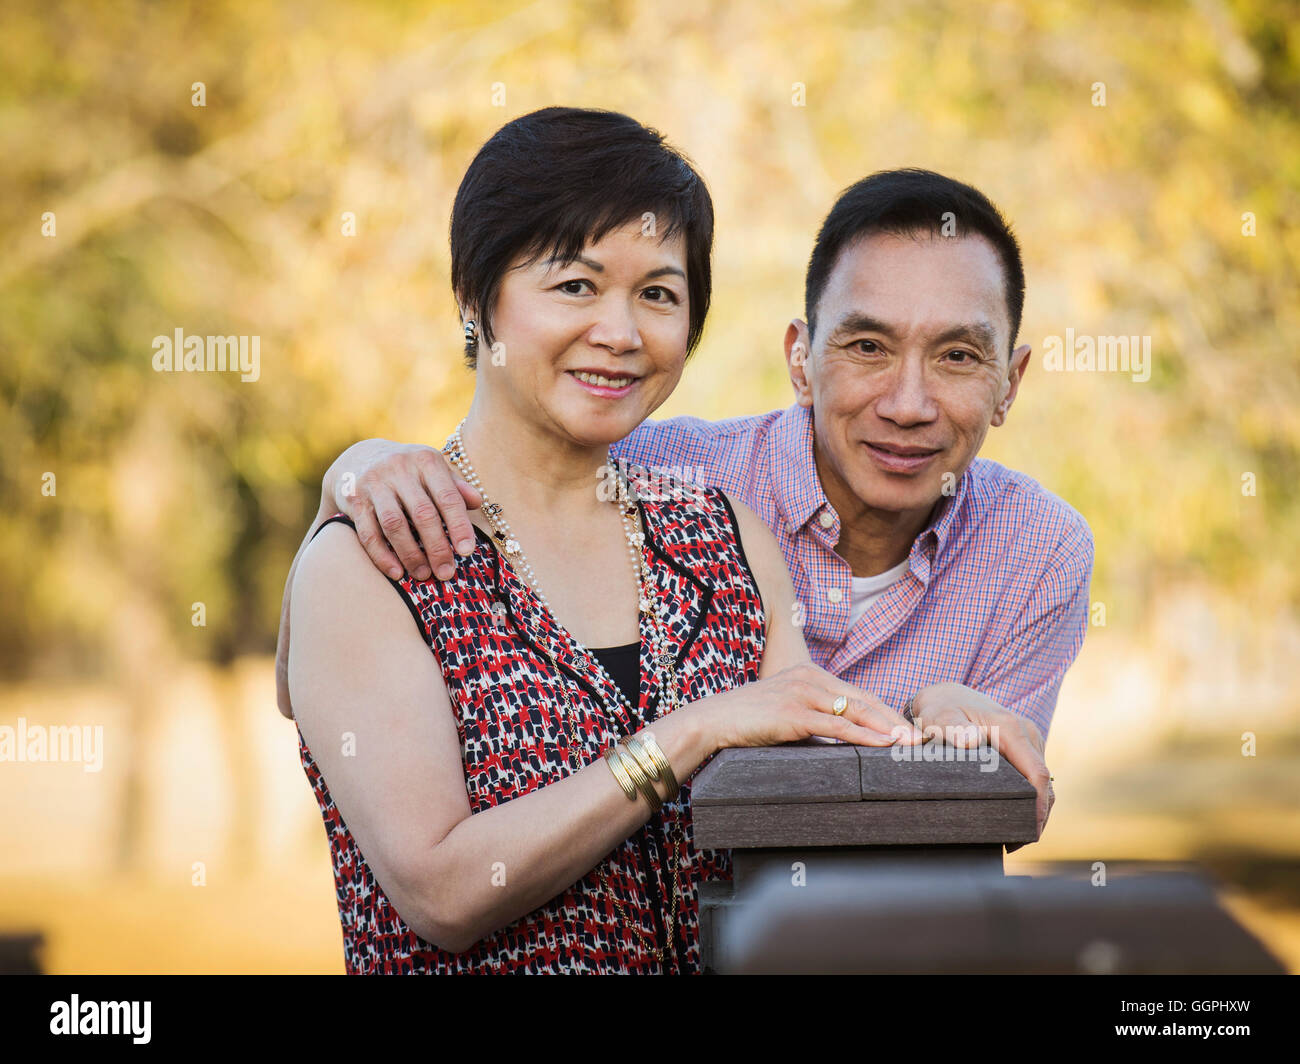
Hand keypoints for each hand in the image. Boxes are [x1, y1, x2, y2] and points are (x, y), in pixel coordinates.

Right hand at [326, 439, 482, 581]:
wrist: (358, 457)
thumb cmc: (408, 470)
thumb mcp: (432, 469)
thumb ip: (455, 486)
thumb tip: (478, 502)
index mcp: (426, 460)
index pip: (448, 496)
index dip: (459, 526)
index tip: (468, 552)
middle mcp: (399, 468)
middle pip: (422, 513)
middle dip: (437, 547)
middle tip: (446, 573)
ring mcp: (374, 483)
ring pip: (395, 524)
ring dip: (411, 554)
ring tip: (423, 575)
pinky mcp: (354, 500)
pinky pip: (368, 533)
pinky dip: (383, 555)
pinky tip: (396, 573)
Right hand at [696, 663, 924, 750]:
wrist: (714, 720)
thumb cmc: (747, 721)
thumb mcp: (785, 713)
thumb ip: (812, 719)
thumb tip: (838, 741)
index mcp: (810, 674)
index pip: (858, 694)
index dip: (886, 712)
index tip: (908, 728)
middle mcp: (810, 677)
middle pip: (864, 700)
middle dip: (895, 720)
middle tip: (922, 738)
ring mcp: (803, 692)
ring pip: (856, 711)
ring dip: (888, 729)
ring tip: (911, 743)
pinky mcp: (795, 712)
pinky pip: (838, 725)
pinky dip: (865, 736)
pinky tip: (884, 744)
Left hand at [907, 682, 1053, 840]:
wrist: (947, 696)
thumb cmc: (941, 710)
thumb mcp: (939, 718)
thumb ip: (952, 729)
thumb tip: (971, 742)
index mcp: (1012, 729)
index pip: (1037, 774)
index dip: (1038, 807)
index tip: (1028, 832)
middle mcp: (1027, 733)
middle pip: (1045, 783)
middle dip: (1037, 816)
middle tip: (1015, 844)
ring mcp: (1029, 739)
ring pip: (1042, 782)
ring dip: (1034, 809)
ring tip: (1013, 837)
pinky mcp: (1025, 746)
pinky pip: (1034, 776)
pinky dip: (1029, 798)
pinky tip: (1013, 817)